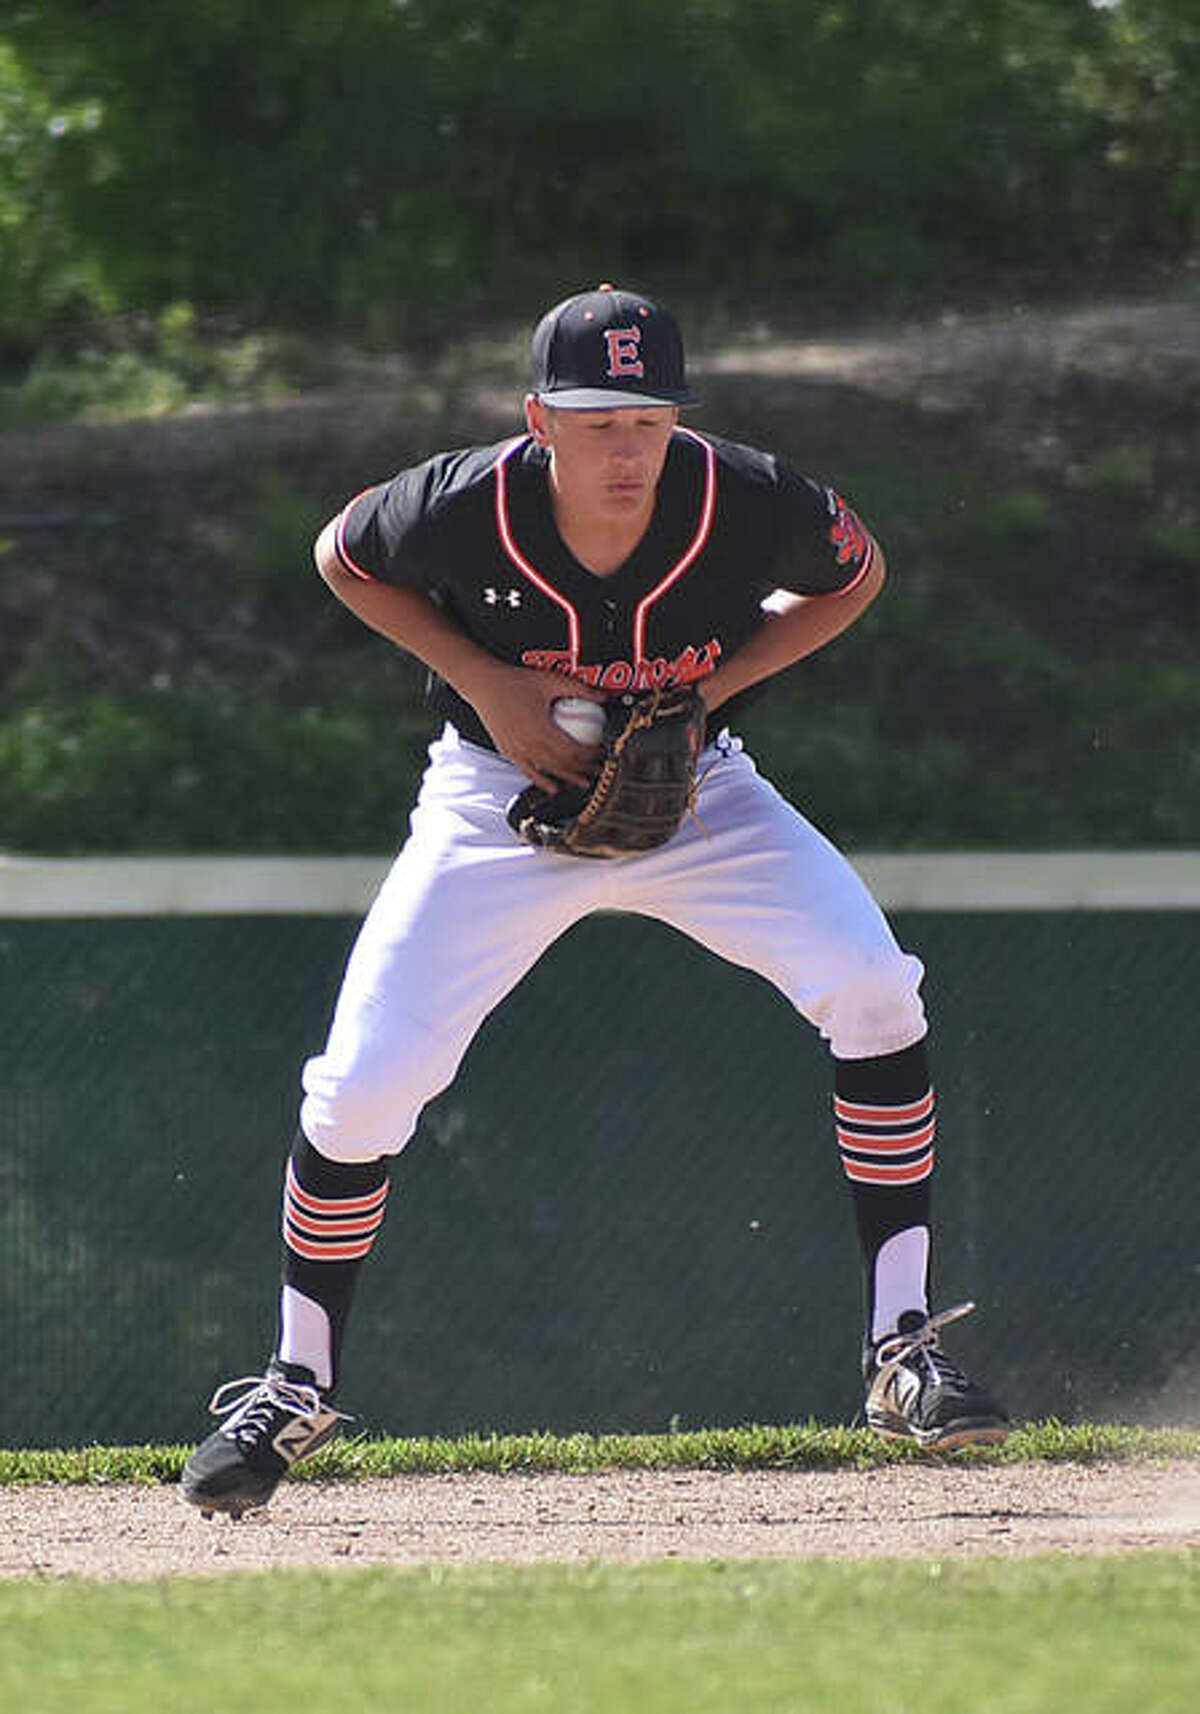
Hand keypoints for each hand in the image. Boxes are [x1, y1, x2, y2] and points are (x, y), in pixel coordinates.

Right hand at [465, 664, 604, 790]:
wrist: (484, 685)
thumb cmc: (515, 681)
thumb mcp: (551, 680)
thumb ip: (579, 689)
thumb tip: (603, 697)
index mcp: (541, 729)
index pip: (573, 750)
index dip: (590, 755)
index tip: (601, 751)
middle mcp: (529, 744)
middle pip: (564, 764)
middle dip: (585, 768)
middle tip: (598, 767)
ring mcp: (518, 751)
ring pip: (549, 771)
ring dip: (569, 778)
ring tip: (583, 781)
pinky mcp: (509, 753)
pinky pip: (529, 772)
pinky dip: (543, 782)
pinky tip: (554, 787)